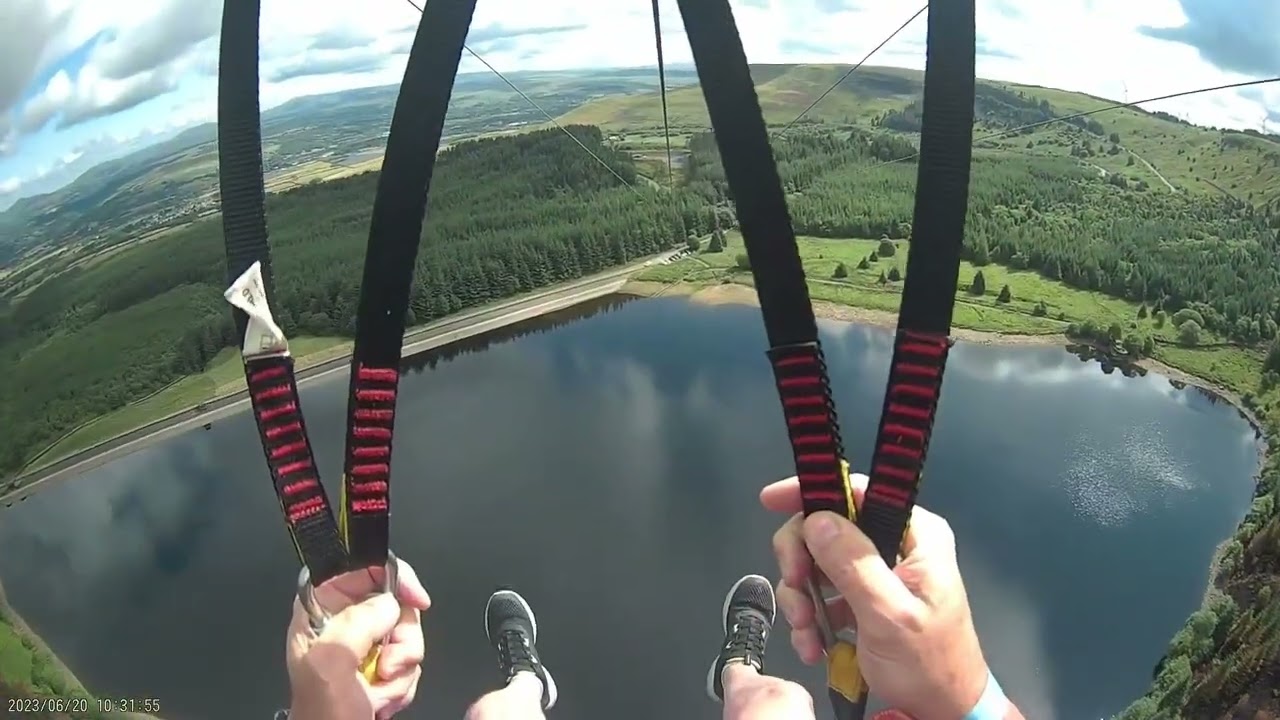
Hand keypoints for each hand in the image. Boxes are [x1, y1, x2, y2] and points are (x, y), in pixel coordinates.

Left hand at [286, 559, 430, 719]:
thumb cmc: (321, 716)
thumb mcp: (331, 665)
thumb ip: (358, 624)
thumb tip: (390, 604)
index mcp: (319, 610)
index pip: (359, 566)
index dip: (391, 574)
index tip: (414, 598)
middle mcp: (342, 623)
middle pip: (394, 603)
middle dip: (402, 637)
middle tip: (387, 665)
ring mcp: (363, 647)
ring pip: (407, 633)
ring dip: (403, 666)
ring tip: (380, 690)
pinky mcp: (379, 668)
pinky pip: (410, 659)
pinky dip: (403, 683)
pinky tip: (382, 699)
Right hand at [764, 474, 990, 719]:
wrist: (942, 713)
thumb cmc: (929, 665)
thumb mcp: (890, 615)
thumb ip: (854, 565)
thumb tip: (816, 520)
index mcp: (915, 535)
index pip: (858, 491)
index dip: (812, 492)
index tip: (770, 501)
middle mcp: (895, 544)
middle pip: (825, 528)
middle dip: (801, 562)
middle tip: (795, 590)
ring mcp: (875, 572)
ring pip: (815, 562)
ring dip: (801, 598)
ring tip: (806, 634)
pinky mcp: (860, 600)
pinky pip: (819, 594)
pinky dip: (809, 618)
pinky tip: (813, 645)